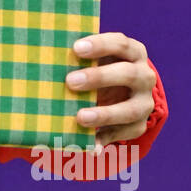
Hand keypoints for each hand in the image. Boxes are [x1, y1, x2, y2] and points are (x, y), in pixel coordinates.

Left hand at [65, 32, 156, 148]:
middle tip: (70, 82)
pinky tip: (90, 146)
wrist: (121, 91)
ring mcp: (144, 103)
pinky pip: (124, 135)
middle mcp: (144, 76)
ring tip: (80, 117)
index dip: (100, 45)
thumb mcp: (95, 58)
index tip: (76, 48)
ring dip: (105, 114)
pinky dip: (105, 139)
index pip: (121, 44)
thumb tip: (46, 57)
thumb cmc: (98, 67)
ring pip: (130, 109)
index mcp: (133, 53)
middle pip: (128, 74)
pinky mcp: (139, 125)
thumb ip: (79, 57)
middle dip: (99, 77)